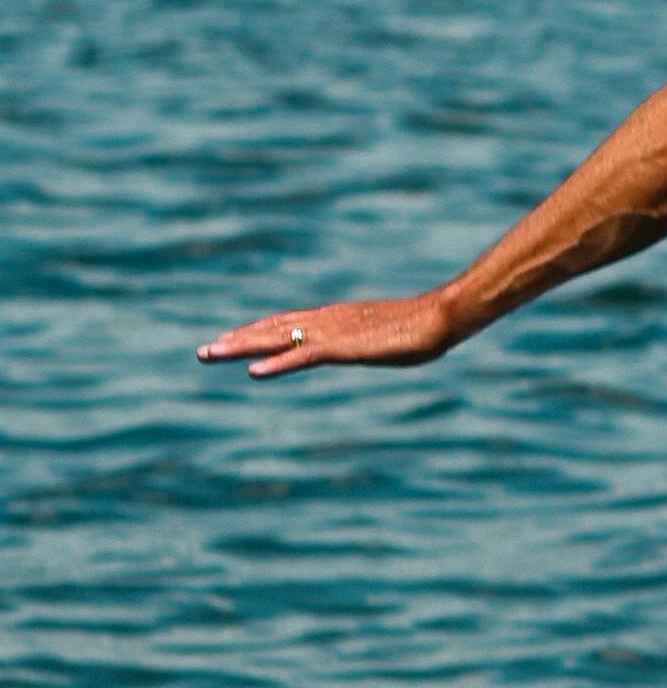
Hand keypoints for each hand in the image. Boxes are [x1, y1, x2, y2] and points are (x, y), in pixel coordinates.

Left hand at [197, 293, 453, 379]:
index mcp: (334, 319)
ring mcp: (332, 332)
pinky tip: (252, 372)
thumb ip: (366, 343)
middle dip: (236, 340)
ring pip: (277, 339)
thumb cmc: (422, 328)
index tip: (227, 340)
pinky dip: (276, 362)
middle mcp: (326, 321)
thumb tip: (368, 347)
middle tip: (202, 352)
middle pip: (272, 329)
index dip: (256, 332)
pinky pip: (302, 356)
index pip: (286, 324)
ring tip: (210, 354)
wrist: (442, 315)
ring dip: (241, 347)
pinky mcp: (343, 347)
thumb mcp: (383, 339)